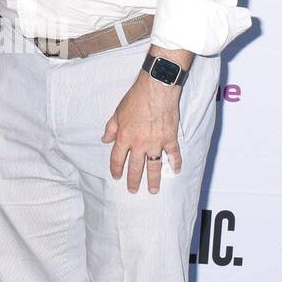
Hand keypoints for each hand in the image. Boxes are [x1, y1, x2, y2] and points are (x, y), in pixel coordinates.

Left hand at [102, 71, 183, 193]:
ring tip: (153, 190)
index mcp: (124, 136)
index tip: (117, 177)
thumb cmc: (135, 99)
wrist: (156, 90)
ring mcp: (156, 142)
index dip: (116, 169)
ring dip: (153, 179)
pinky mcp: (170, 138)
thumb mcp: (117, 112)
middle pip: (135, 166)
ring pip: (154, 166)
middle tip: (133, 191)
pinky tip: (175, 171)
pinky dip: (175, 163)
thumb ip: (111, 128)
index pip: (117, 158)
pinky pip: (173, 155)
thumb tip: (105, 140)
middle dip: (133, 180)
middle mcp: (139, 143)